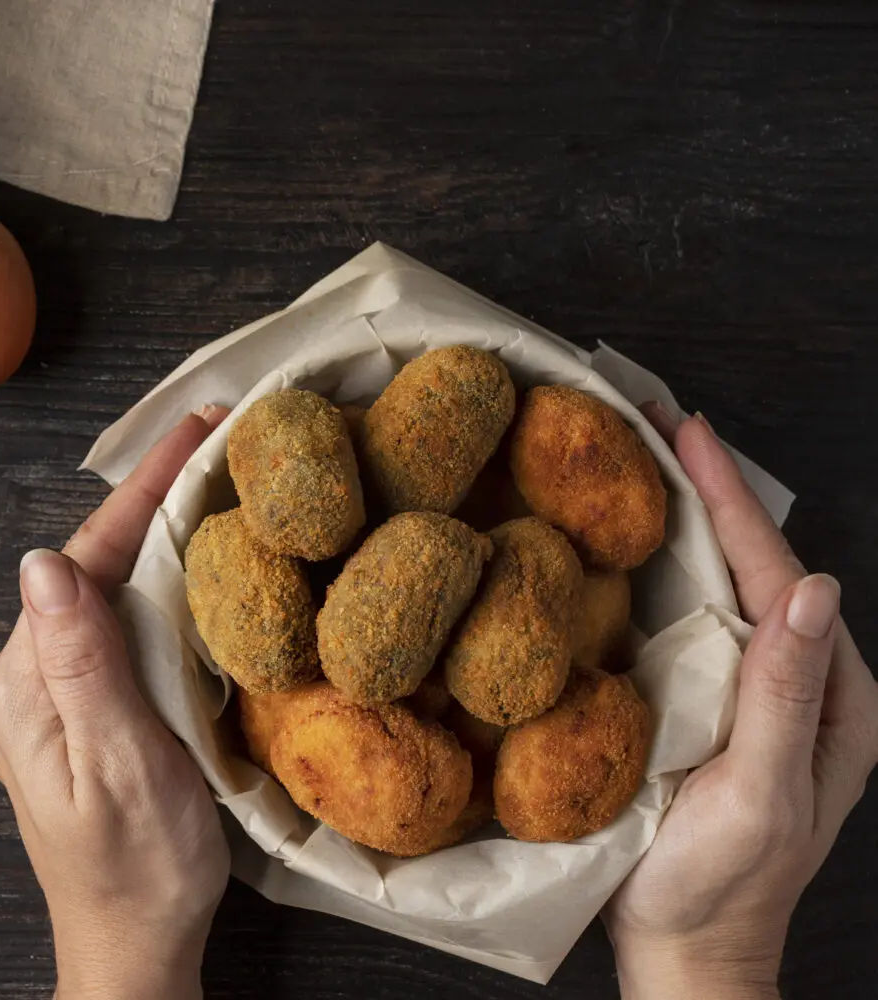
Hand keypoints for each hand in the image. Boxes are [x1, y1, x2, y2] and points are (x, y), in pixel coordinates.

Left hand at [0, 406, 232, 999]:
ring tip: (212, 477)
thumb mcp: (117, 767)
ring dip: (157, 533)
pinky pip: (114, 623)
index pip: (84, 560)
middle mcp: (23, 677)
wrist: (131, 944)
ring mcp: (48, 691)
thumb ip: (81, 666)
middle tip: (218, 437)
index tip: (198, 429)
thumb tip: (43, 563)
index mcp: (22, 685)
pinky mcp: (77, 706)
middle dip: (153, 497)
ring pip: (104, 589)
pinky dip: (156, 581)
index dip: (143, 490)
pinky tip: (191, 559)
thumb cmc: (137, 870)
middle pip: (91, 564)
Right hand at [605, 407, 877, 999]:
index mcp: (828, 696)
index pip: (777, 574)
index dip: (730, 498)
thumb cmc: (718, 886)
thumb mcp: (761, 796)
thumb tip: (812, 590)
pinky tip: (629, 542)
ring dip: (683, 519)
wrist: (684, 952)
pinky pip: (691, 622)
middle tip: (651, 421)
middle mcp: (797, 682)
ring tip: (640, 460)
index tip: (685, 429)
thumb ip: (786, 698)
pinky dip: (662, 568)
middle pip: (754, 565)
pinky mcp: (707, 708)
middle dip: (708, 489)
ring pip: (722, 586)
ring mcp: (752, 695)